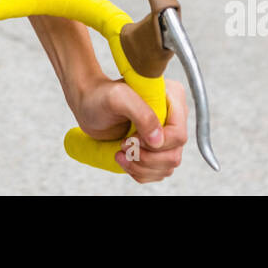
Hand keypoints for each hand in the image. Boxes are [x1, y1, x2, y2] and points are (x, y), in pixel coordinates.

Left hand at [69, 76, 188, 182]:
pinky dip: (139, 171)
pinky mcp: (156, 148)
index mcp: (172, 98)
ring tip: (121, 152)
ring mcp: (166, 134)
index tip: (132, 138)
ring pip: (166, 166)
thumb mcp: (119, 98)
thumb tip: (158, 140)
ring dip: (140, 166)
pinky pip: (157, 172)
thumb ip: (142, 114)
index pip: (178, 135)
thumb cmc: (101, 95)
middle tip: (124, 146)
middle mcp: (173, 117)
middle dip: (146, 157)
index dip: (156, 144)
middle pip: (173, 155)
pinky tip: (124, 159)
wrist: (89, 104)